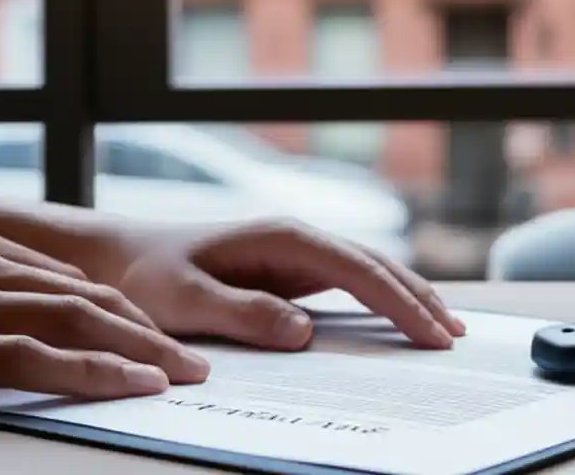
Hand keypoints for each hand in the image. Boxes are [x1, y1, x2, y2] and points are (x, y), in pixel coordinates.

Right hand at [0, 226, 207, 400]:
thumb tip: (7, 313)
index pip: (71, 279)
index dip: (122, 311)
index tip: (156, 333)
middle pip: (88, 297)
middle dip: (147, 330)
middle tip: (193, 358)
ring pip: (76, 322)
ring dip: (139, 350)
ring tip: (183, 375)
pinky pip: (33, 358)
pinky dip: (93, 372)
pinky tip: (133, 385)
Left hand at [109, 220, 466, 350]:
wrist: (119, 258)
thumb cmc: (145, 275)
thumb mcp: (183, 299)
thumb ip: (241, 313)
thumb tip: (304, 331)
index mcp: (281, 236)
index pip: (357, 270)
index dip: (399, 302)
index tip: (431, 333)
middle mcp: (297, 239)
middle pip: (376, 265)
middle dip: (419, 299)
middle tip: (455, 338)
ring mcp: (297, 254)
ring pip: (370, 272)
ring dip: (409, 297)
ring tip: (447, 330)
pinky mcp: (291, 272)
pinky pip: (350, 286)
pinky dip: (384, 301)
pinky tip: (403, 319)